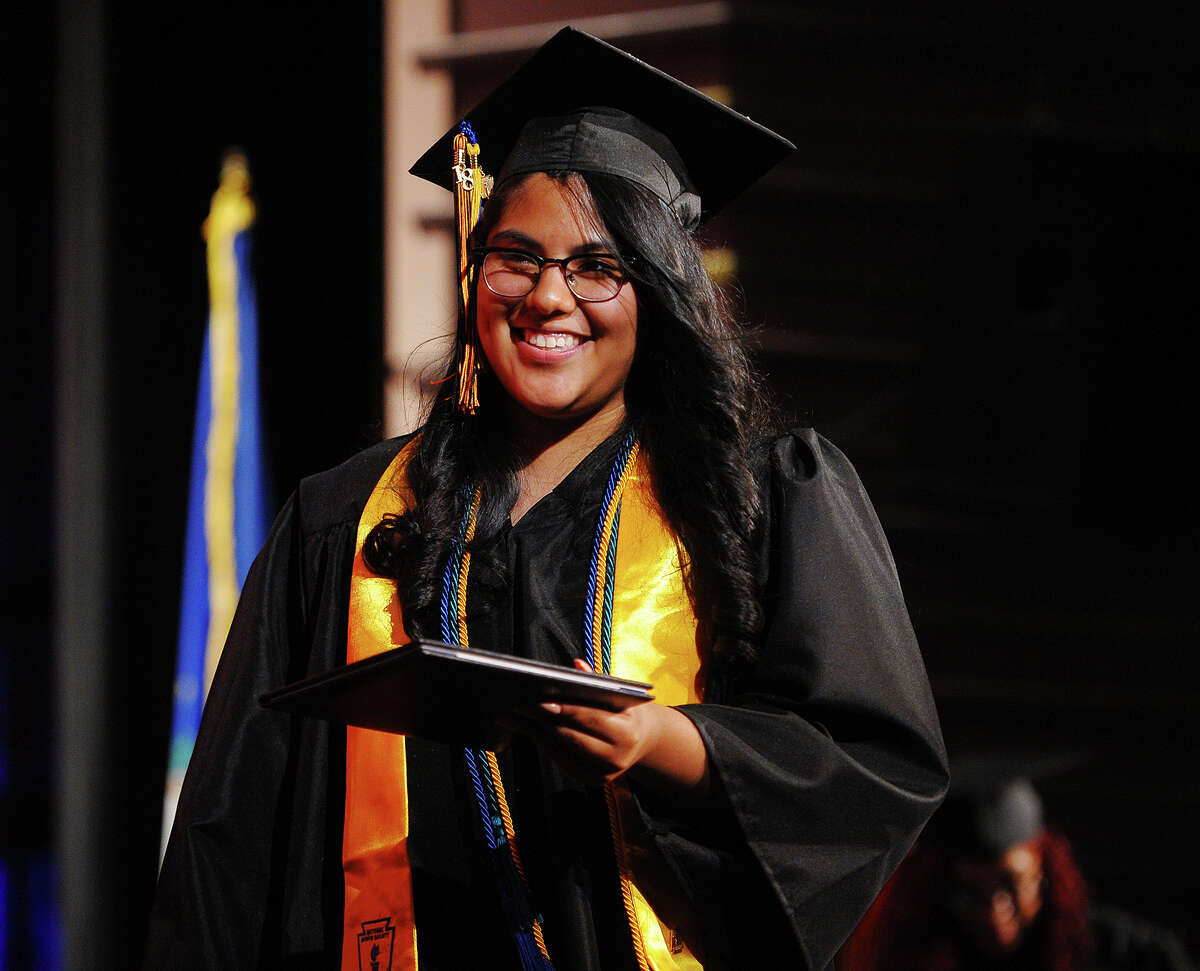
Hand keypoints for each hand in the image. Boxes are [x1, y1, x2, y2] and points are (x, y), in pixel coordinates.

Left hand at [502, 659, 709, 795]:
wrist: (644, 743)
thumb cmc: (628, 711)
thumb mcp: (621, 694)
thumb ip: (599, 680)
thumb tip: (577, 664)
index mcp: (627, 734)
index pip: (591, 720)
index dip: (566, 711)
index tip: (542, 701)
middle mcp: (615, 758)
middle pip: (571, 738)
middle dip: (543, 721)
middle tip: (518, 705)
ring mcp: (602, 774)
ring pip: (561, 751)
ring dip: (534, 732)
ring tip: (511, 715)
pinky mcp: (589, 780)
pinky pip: (560, 760)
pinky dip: (542, 742)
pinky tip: (525, 728)